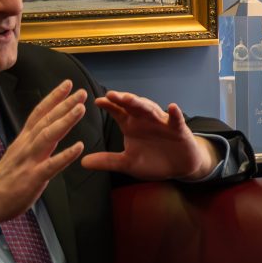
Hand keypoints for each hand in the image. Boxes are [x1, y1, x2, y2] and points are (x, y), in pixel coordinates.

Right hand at [0, 80, 85, 250]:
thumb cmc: (4, 182)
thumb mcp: (18, 157)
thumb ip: (32, 146)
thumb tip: (44, 139)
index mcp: (23, 141)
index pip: (39, 113)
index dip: (53, 98)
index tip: (67, 85)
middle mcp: (26, 146)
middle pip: (46, 120)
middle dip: (64, 104)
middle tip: (81, 91)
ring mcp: (29, 161)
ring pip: (48, 136)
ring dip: (65, 121)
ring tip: (81, 109)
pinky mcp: (33, 177)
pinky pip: (51, 165)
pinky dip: (65, 155)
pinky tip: (79, 147)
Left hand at [81, 91, 217, 181]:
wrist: (178, 167)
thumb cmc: (153, 161)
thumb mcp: (128, 163)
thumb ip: (108, 161)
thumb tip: (82, 162)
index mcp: (131, 125)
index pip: (118, 112)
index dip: (109, 106)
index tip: (97, 101)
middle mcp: (145, 120)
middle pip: (132, 106)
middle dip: (123, 100)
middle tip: (112, 95)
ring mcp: (162, 123)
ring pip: (151, 110)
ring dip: (142, 104)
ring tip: (132, 99)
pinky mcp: (178, 130)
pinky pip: (176, 120)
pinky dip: (175, 114)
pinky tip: (173, 107)